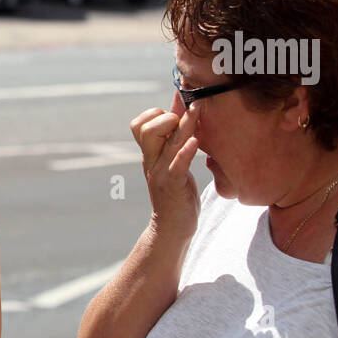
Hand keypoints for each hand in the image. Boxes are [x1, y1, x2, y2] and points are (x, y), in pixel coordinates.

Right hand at [130, 92, 199, 239]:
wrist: (172, 228)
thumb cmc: (177, 193)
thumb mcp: (172, 163)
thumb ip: (174, 140)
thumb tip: (182, 109)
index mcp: (150, 155)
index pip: (139, 124)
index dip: (156, 114)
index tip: (176, 115)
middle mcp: (151, 161)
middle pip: (144, 128)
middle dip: (165, 116)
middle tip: (183, 121)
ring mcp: (160, 173)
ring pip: (165, 141)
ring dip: (183, 123)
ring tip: (198, 109)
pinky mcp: (173, 185)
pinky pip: (176, 164)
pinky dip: (185, 151)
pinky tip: (195, 142)